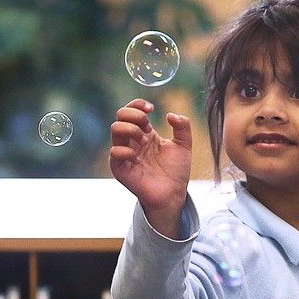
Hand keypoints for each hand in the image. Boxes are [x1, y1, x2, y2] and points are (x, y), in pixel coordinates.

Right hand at [110, 98, 191, 221]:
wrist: (173, 194)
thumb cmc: (176, 171)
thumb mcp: (184, 145)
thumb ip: (182, 126)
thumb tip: (170, 115)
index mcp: (145, 133)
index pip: (131, 110)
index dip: (138, 104)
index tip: (151, 108)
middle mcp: (132, 141)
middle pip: (120, 116)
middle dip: (134, 115)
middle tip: (148, 125)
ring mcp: (125, 154)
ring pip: (115, 129)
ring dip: (131, 129)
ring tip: (145, 141)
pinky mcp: (120, 169)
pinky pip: (114, 153)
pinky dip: (125, 150)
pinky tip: (138, 158)